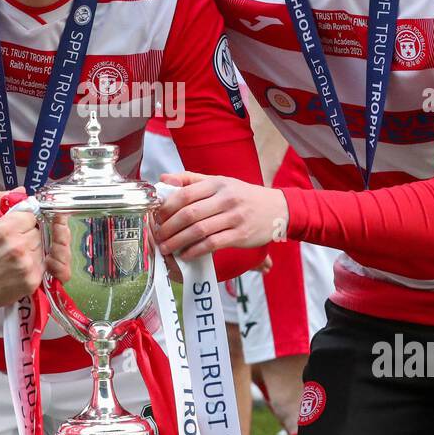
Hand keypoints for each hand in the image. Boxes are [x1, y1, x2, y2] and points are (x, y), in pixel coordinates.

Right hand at [0, 193, 48, 313]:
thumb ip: (0, 202)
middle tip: (12, 246)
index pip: (31, 215)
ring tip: (14, 258)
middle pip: (38, 231)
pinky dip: (33, 266)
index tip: (14, 229)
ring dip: (32, 251)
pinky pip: (42, 264)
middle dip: (28, 236)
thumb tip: (21, 190)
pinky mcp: (32, 279)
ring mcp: (27, 264)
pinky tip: (17, 269)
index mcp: (6, 228)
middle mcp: (18, 245)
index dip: (23, 222)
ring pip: (42, 248)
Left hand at [154, 172, 287, 260]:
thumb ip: (191, 180)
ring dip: (178, 241)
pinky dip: (195, 250)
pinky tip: (185, 254)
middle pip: (189, 214)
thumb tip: (163, 179)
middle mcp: (226, 198)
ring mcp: (234, 217)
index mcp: (218, 183)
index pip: (185, 194)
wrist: (278, 209)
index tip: (155, 217)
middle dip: (169, 227)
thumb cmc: (243, 196)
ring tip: (166, 248)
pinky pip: (212, 244)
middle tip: (157, 237)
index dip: (166, 207)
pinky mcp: (240, 235)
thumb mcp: (221, 182)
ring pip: (199, 230)